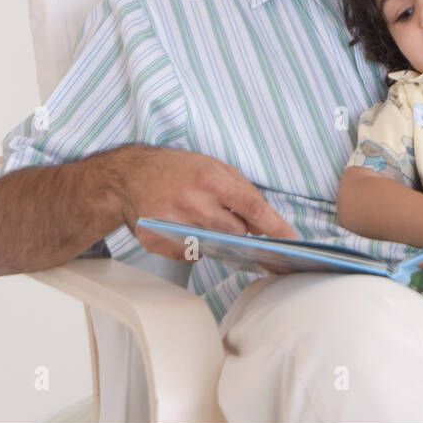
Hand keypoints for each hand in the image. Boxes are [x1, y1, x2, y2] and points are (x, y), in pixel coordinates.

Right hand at [107, 146, 296, 262]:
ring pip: (215, 246)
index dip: (275, 227)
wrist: (130, 176)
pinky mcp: (156, 240)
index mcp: (211, 179)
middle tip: (220, 214)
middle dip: (237, 228)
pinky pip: (190, 255)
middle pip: (236, 232)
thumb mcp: (214, 167)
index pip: (253, 208)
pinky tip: (182, 227)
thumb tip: (266, 223)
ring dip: (216, 238)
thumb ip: (243, 192)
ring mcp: (173, 223)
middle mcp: (192, 201)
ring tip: (199, 217)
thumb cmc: (178, 170)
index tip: (292, 242)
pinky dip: (193, 247)